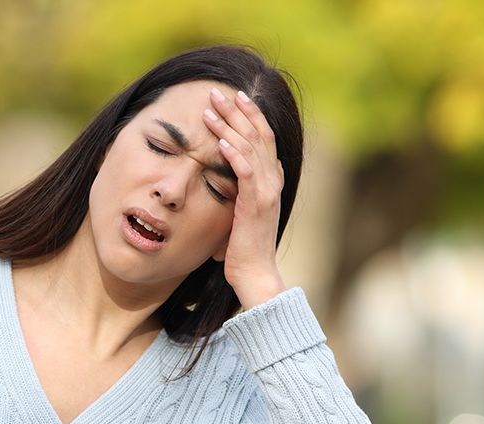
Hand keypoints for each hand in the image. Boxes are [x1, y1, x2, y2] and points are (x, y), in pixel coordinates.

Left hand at [204, 87, 286, 308]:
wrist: (254, 272)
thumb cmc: (243, 246)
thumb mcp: (243, 210)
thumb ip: (243, 189)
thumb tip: (237, 174)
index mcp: (271, 179)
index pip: (263, 138)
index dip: (249, 115)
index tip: (233, 97)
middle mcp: (272, 180)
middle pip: (257, 135)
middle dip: (237, 111)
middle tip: (218, 92)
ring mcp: (266, 191)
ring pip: (250, 148)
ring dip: (229, 126)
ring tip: (211, 109)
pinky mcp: (255, 204)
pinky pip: (246, 172)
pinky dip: (234, 154)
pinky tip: (221, 141)